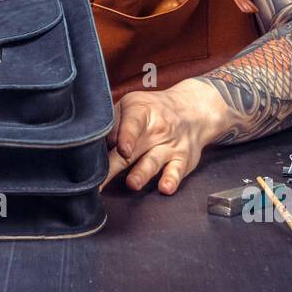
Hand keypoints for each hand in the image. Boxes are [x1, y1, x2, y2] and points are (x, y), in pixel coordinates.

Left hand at [102, 78, 226, 194]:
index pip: (132, 123)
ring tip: (132, 184)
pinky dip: (172, 180)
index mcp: (141, 112)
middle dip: (115, 166)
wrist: (193, 109)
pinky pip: (177, 171)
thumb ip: (115, 121)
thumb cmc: (154, 110)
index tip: (120, 149)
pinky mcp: (182, 161)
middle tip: (100, 182)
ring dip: (142, 173)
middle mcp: (156, 130)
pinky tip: (165, 188)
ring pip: (153, 161)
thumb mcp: (133, 104)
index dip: (125, 136)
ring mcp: (170, 146)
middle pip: (133, 150)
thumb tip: (98, 144)